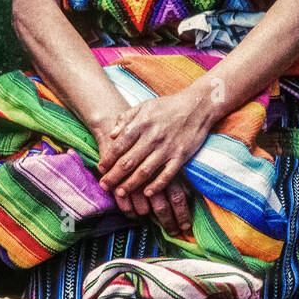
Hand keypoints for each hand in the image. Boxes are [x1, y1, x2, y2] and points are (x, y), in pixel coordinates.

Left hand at [94, 113, 192, 234]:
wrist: (197, 105)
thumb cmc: (168, 106)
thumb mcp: (144, 106)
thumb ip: (126, 118)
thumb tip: (111, 134)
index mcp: (142, 124)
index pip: (119, 146)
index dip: (108, 159)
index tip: (101, 169)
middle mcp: (153, 137)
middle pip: (128, 162)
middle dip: (114, 176)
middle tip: (105, 186)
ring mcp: (167, 148)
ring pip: (145, 171)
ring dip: (130, 184)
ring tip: (120, 193)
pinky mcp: (181, 156)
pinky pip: (167, 175)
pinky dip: (156, 186)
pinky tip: (147, 193)